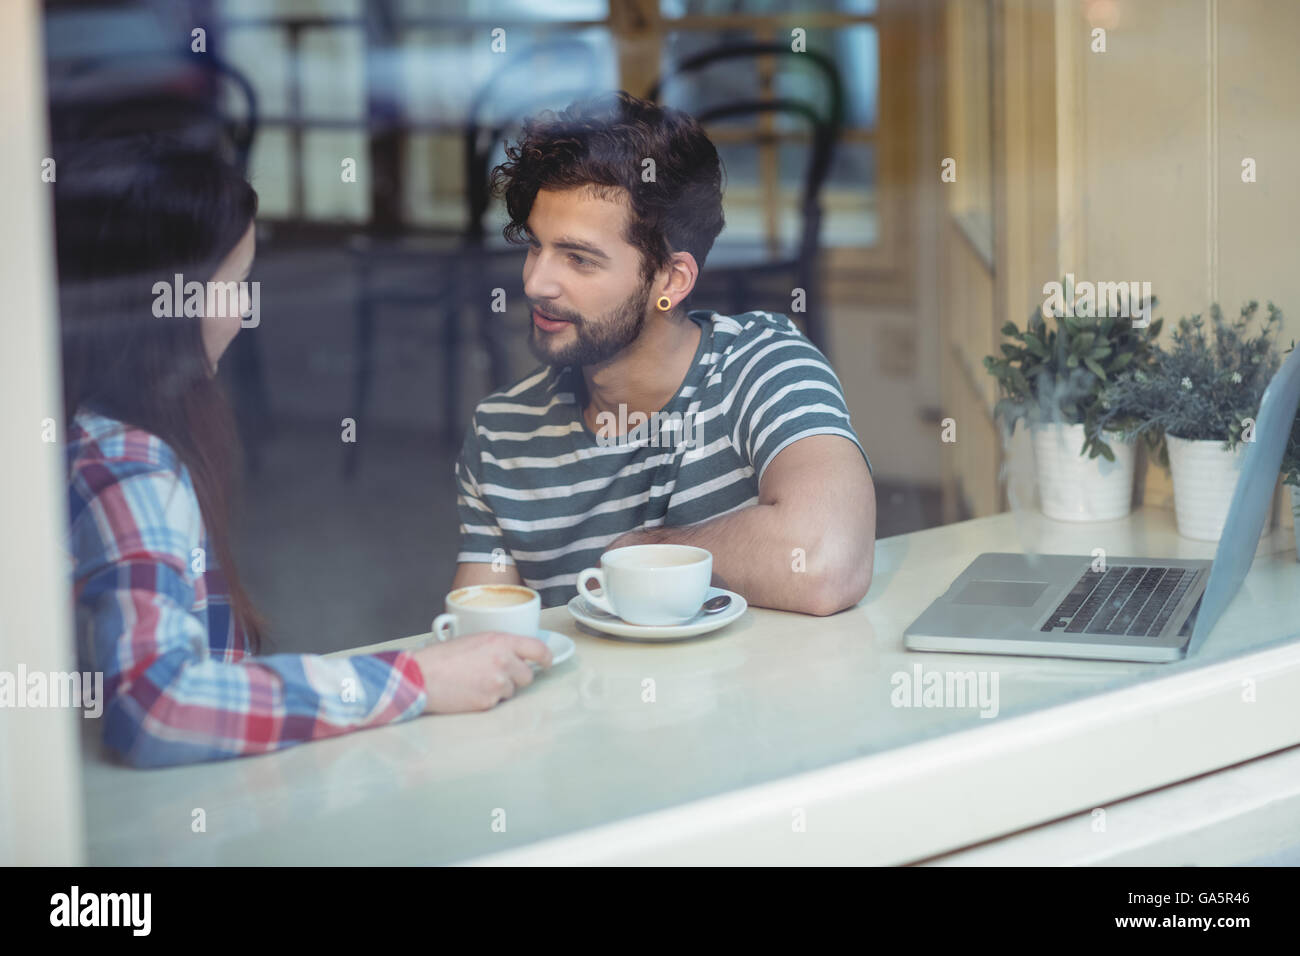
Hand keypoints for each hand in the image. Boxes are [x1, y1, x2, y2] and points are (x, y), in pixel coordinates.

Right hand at [411, 631, 552, 713]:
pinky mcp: (488, 702)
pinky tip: (469, 692)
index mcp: (501, 641)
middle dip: (516, 677)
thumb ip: (498, 646)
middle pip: (527, 676)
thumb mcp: (475, 640)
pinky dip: (486, 700)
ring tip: (475, 682)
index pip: (537, 649)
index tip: (547, 662)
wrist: (422, 677)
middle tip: (495, 675)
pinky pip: (496, 703)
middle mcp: (503, 661)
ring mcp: (497, 683)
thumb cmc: (442, 657)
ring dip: (499, 689)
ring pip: (511, 691)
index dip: (546, 657)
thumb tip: (514, 656)